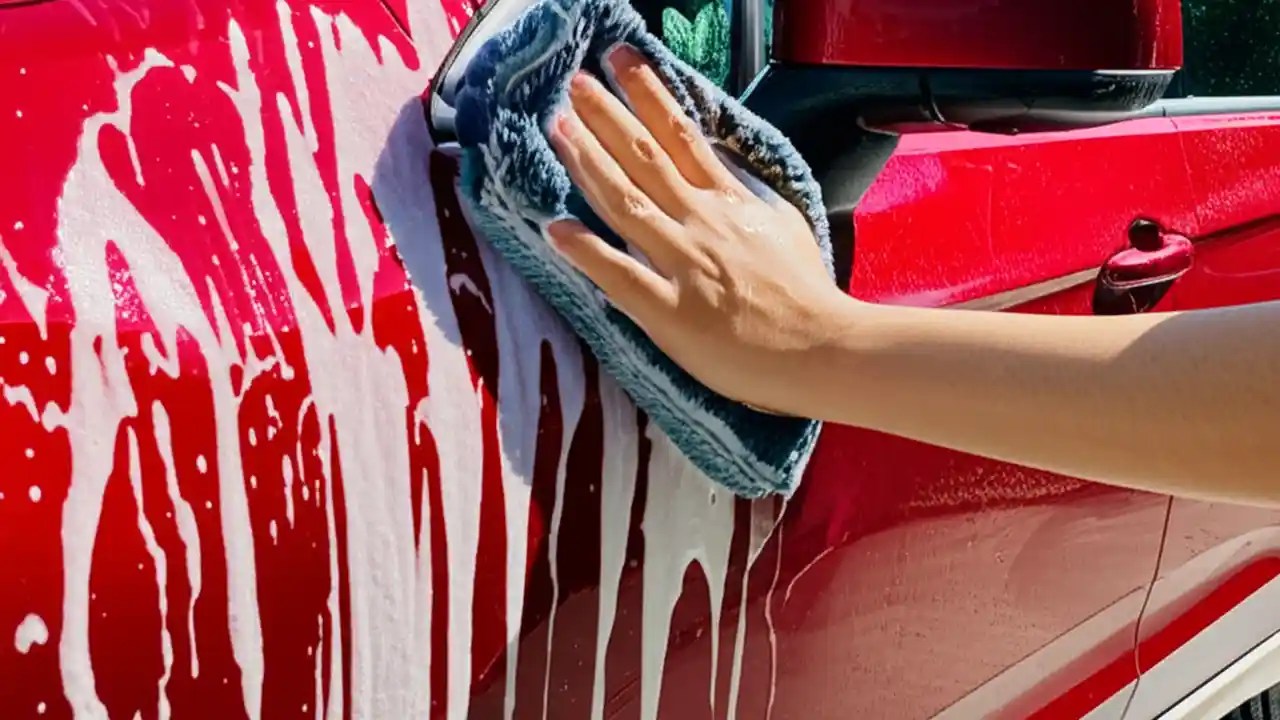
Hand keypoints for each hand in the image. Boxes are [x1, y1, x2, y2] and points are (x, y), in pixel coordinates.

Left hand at [546, 45, 851, 414]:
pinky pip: (621, 277)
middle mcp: (702, 222)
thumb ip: (744, 196)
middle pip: (645, 158)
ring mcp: (685, 265)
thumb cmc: (805, 294)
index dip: (648, 94)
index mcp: (728, 202)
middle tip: (574, 84)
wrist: (824, 349)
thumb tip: (717, 168)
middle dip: (606, 116)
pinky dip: (587, 253)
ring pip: (628, 203)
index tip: (620, 61)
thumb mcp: (782, 225)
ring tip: (558, 130)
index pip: (682, 135)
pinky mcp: (672, 314)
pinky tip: (555, 229)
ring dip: (589, 164)